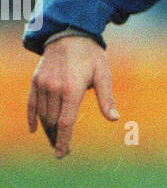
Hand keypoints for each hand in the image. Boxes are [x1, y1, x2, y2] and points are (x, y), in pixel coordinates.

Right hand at [27, 36, 118, 158]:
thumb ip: (106, 98)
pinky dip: (32, 118)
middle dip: (57, 139)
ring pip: (43, 115)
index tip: (63, 154)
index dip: (64, 141)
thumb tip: (114, 119)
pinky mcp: (36, 80)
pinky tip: (34, 130)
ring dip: (47, 131)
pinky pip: (31, 103)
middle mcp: (54, 88)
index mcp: (72, 89)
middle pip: (53, 122)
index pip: (66, 123)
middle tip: (62, 151)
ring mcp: (43, 84)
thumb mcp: (103, 75)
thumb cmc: (91, 55)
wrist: (69, 33)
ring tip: (54, 141)